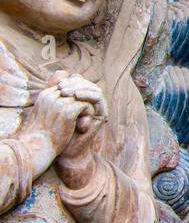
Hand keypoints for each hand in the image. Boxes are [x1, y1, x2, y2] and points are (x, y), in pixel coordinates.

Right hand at [16, 80, 87, 157]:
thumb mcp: (46, 116)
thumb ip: (55, 106)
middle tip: (84, 116)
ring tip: (83, 122)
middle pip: (77, 88)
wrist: (35, 148)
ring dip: (86, 108)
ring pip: (83, 97)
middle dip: (83, 100)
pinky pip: (87, 105)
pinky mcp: (68, 111)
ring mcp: (59, 102)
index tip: (77, 112)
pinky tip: (83, 127)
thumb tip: (72, 100)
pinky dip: (88, 115)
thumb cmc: (40, 135)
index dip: (76, 97)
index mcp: (45, 95)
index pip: (68, 86)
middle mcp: (51, 95)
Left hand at [49, 74, 106, 190]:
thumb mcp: (54, 105)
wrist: (63, 150)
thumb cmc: (56, 129)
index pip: (79, 81)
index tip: (57, 85)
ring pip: (95, 89)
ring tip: (67, 92)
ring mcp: (97, 109)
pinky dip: (88, 96)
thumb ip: (56, 89)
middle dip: (75, 83)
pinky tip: (76, 97)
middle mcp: (90, 102)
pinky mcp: (101, 116)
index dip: (70, 80)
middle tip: (62, 87)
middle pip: (87, 83)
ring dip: (81, 88)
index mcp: (80, 98)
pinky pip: (98, 100)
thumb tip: (62, 71)